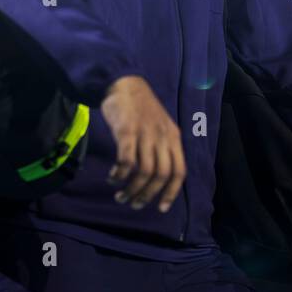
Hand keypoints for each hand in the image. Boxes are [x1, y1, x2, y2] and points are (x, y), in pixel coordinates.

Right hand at [100, 75, 186, 212]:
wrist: (125, 83)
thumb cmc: (142, 107)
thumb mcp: (162, 125)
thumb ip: (164, 147)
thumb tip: (159, 176)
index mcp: (174, 137)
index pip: (179, 171)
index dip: (171, 193)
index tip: (160, 208)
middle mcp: (162, 137)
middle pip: (161, 175)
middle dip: (147, 195)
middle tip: (133, 204)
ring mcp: (145, 133)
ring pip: (144, 172)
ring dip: (131, 189)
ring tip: (120, 196)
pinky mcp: (127, 131)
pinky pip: (126, 160)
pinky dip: (120, 174)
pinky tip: (113, 178)